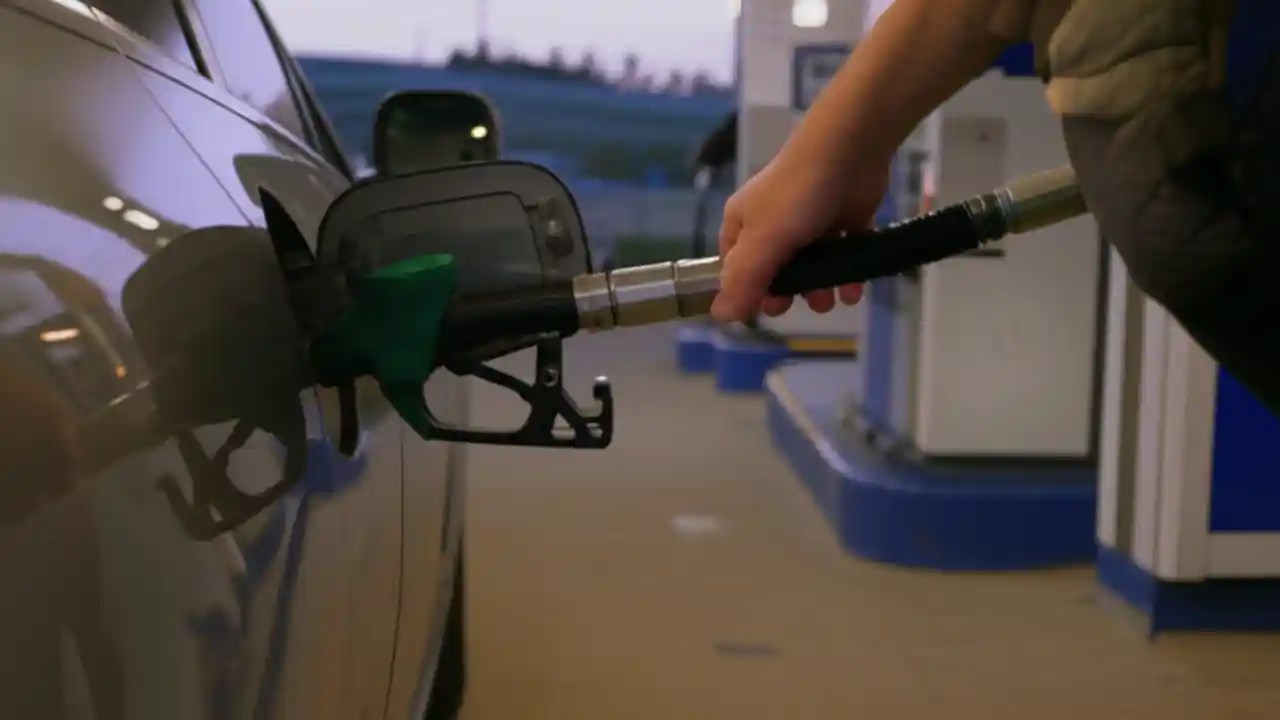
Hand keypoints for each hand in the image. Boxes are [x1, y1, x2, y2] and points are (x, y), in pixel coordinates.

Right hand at [710, 152, 890, 322]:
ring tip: (830, 299)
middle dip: (789, 293)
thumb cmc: (797, 196)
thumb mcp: (763, 242)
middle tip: (802, 302)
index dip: (750, 292)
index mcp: (744, 224)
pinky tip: (853, 289)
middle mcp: (773, 222)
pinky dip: (848, 274)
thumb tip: (720, 316)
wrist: (850, 149)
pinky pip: (842, 254)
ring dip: (820, 289)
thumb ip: (744, 281)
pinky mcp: (842, 218)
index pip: (736, 269)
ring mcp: (809, 221)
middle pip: (776, 271)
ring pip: (811, 266)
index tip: (768, 308)